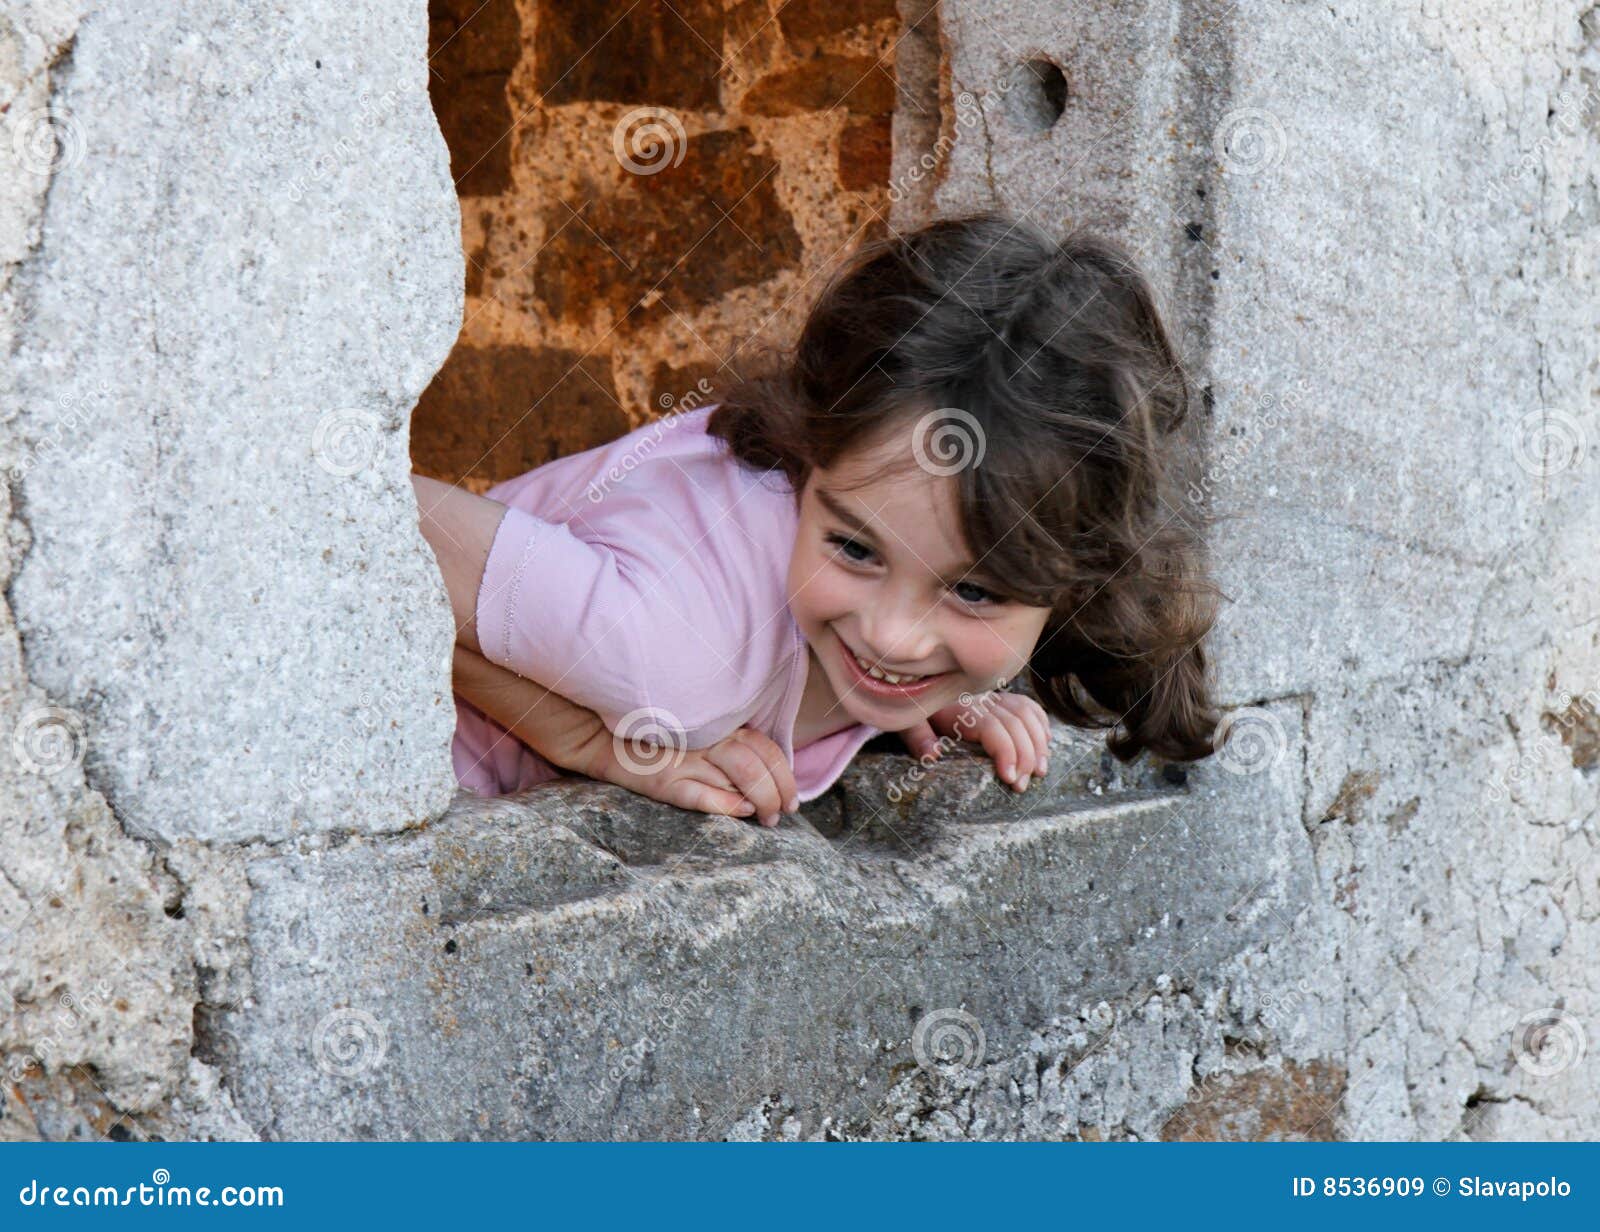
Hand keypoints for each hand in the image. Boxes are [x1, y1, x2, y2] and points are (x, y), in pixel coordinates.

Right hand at [581, 725, 800, 826]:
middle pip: (758, 762)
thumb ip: (730, 747)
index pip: (766, 747)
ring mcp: (684, 758)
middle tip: (782, 814)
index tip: (792, 798)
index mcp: (718, 724)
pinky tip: (741, 811)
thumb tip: (766, 778)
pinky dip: (725, 803)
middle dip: (778, 791)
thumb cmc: (657, 738)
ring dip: (761, 799)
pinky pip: (699, 792)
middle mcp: (706, 737)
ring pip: (739, 774)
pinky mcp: (661, 779)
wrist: (601, 735)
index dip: (785, 774)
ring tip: (768, 819)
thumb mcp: (698, 734)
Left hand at [899, 690, 1051, 791]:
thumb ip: (917, 737)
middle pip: (1015, 725)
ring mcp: (991, 698)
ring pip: (1026, 715)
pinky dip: (1040, 723)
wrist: (910, 684)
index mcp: (958, 709)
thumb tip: (933, 756)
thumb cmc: (907, 709)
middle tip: (1022, 785)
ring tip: (1040, 771)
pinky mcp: (997, 699)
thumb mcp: (904, 722)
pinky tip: (1045, 743)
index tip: (1010, 779)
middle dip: (1025, 757)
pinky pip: (1026, 706)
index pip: (993, 728)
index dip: (1007, 752)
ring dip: (1038, 743)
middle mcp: (979, 701)